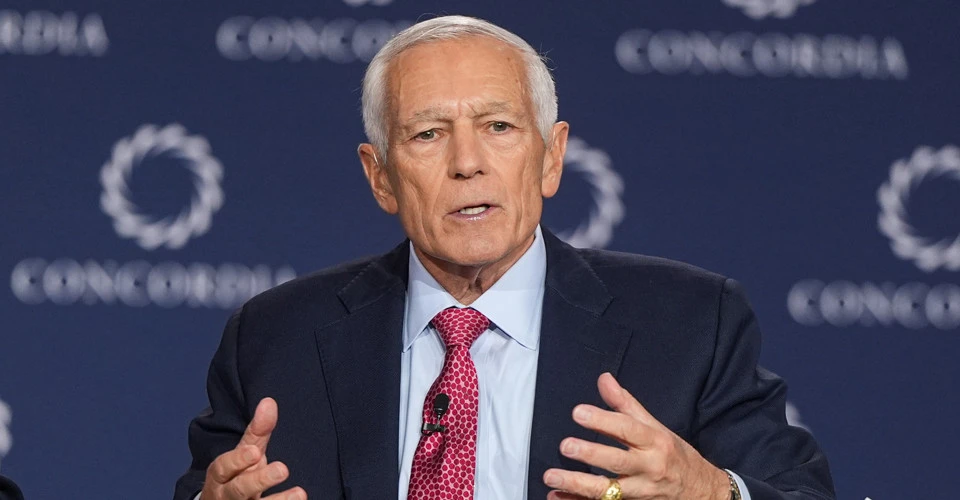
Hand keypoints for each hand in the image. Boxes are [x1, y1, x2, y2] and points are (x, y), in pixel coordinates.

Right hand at [201, 398, 305, 499]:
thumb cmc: (237, 475)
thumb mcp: (246, 453)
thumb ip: (257, 431)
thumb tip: (269, 402)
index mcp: (221, 475)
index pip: (224, 467)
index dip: (238, 460)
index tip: (255, 452)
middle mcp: (226, 495)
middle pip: (239, 489)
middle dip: (259, 480)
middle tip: (283, 469)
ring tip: (300, 493)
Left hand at [543, 373, 728, 499]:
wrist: (702, 492)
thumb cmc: (675, 456)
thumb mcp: (656, 427)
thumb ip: (626, 405)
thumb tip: (604, 379)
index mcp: (655, 442)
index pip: (628, 429)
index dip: (603, 420)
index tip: (578, 412)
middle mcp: (649, 468)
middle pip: (618, 462)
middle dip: (591, 454)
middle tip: (566, 445)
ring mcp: (641, 492)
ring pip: (608, 491)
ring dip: (578, 484)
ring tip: (552, 476)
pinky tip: (558, 497)